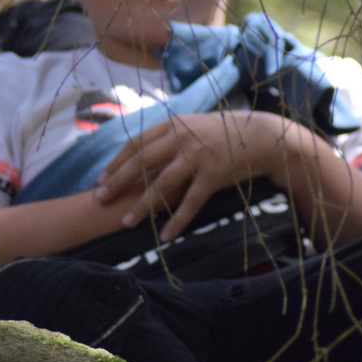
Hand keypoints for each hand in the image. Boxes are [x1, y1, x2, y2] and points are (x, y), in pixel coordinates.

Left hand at [94, 111, 306, 241]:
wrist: (262, 136)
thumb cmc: (224, 134)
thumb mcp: (193, 127)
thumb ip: (169, 138)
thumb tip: (143, 155)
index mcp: (173, 125)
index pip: (136, 143)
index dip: (116, 162)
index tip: (101, 179)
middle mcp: (182, 138)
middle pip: (141, 161)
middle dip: (117, 181)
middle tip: (100, 198)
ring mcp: (198, 155)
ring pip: (162, 183)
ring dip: (142, 205)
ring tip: (126, 222)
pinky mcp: (214, 174)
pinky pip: (191, 201)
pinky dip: (177, 220)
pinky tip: (165, 236)